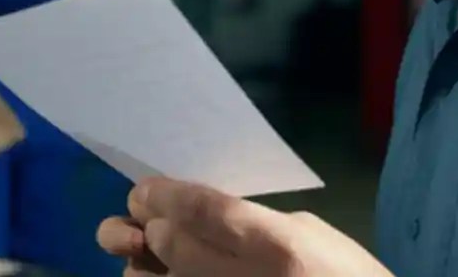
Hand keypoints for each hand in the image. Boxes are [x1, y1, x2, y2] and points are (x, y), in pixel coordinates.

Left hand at [96, 177, 393, 276]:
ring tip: (153, 259)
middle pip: (171, 245)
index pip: (202, 211)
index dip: (164, 196)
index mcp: (277, 246)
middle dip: (153, 227)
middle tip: (148, 219)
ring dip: (146, 267)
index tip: (146, 190)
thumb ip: (256, 223)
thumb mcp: (311, 235)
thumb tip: (204, 218)